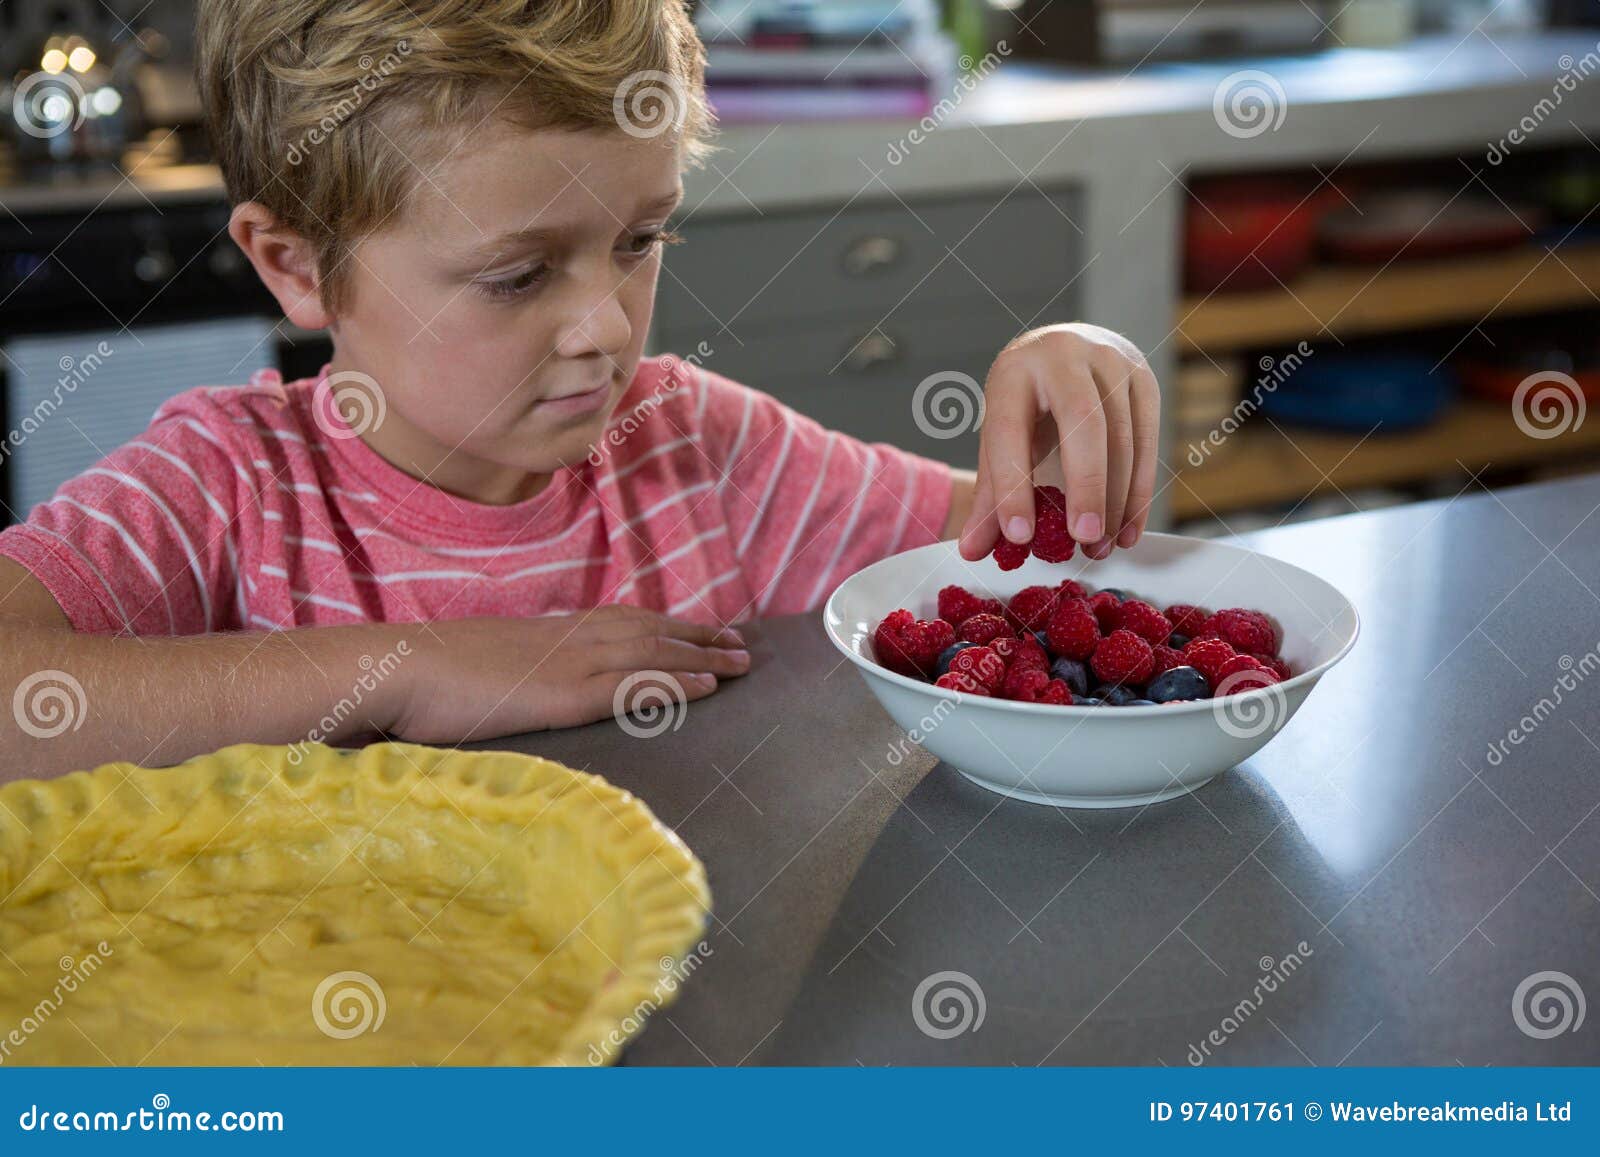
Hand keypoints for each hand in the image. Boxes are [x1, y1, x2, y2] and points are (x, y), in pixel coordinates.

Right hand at [388, 605, 750, 742]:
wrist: (393, 669)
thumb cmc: (421, 676)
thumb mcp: (478, 667)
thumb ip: (510, 672)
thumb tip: (520, 686)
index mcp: (548, 632)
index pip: (623, 620)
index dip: (667, 625)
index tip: (702, 628)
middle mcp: (567, 638)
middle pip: (650, 630)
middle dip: (701, 636)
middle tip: (744, 642)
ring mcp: (569, 664)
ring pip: (653, 652)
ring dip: (704, 656)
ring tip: (743, 661)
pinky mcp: (565, 695)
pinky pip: (635, 685)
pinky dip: (677, 682)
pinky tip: (707, 687)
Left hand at [957, 323, 1159, 562]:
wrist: (1067, 348)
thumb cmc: (1028, 402)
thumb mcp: (1003, 437)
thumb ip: (991, 495)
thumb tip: (973, 551)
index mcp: (1014, 370)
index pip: (1009, 431)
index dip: (1012, 487)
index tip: (1019, 536)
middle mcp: (1064, 356)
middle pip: (1083, 423)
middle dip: (1086, 486)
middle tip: (1082, 539)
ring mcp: (1111, 362)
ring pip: (1122, 437)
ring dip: (1116, 500)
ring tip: (1100, 546)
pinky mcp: (1143, 379)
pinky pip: (1147, 442)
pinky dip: (1139, 494)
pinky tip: (1125, 531)